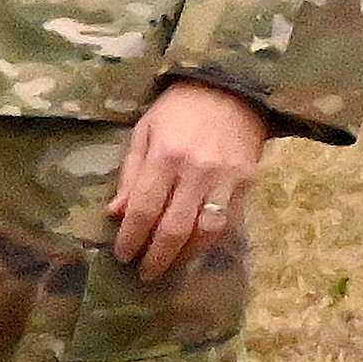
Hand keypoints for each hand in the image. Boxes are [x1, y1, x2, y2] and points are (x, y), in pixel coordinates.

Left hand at [109, 80, 270, 284]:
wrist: (232, 89)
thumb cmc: (179, 110)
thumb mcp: (144, 132)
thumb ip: (130, 174)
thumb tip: (116, 213)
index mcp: (164, 156)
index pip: (143, 209)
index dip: (131, 238)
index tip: (123, 255)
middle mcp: (195, 171)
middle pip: (173, 228)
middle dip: (156, 257)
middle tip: (144, 272)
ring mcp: (225, 179)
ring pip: (205, 232)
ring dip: (185, 256)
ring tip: (169, 266)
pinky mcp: (247, 184)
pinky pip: (229, 224)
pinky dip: (210, 242)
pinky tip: (195, 249)